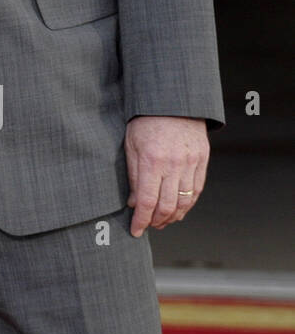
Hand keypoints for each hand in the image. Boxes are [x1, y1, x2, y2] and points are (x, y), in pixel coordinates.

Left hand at [124, 115, 208, 236]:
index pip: (147, 201)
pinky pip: (196, 190)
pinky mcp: (202, 161)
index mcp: (152, 161)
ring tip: (162, 221)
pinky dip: (187, 205)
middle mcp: (173, 165)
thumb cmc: (145, 122)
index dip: (141, 220)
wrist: (173, 103)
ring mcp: (190, 164)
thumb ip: (133, 176)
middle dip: (156, 221)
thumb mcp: (131, 145)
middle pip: (167, 206)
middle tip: (148, 226)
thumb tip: (134, 203)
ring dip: (173, 216)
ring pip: (185, 202)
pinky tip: (178, 210)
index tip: (136, 231)